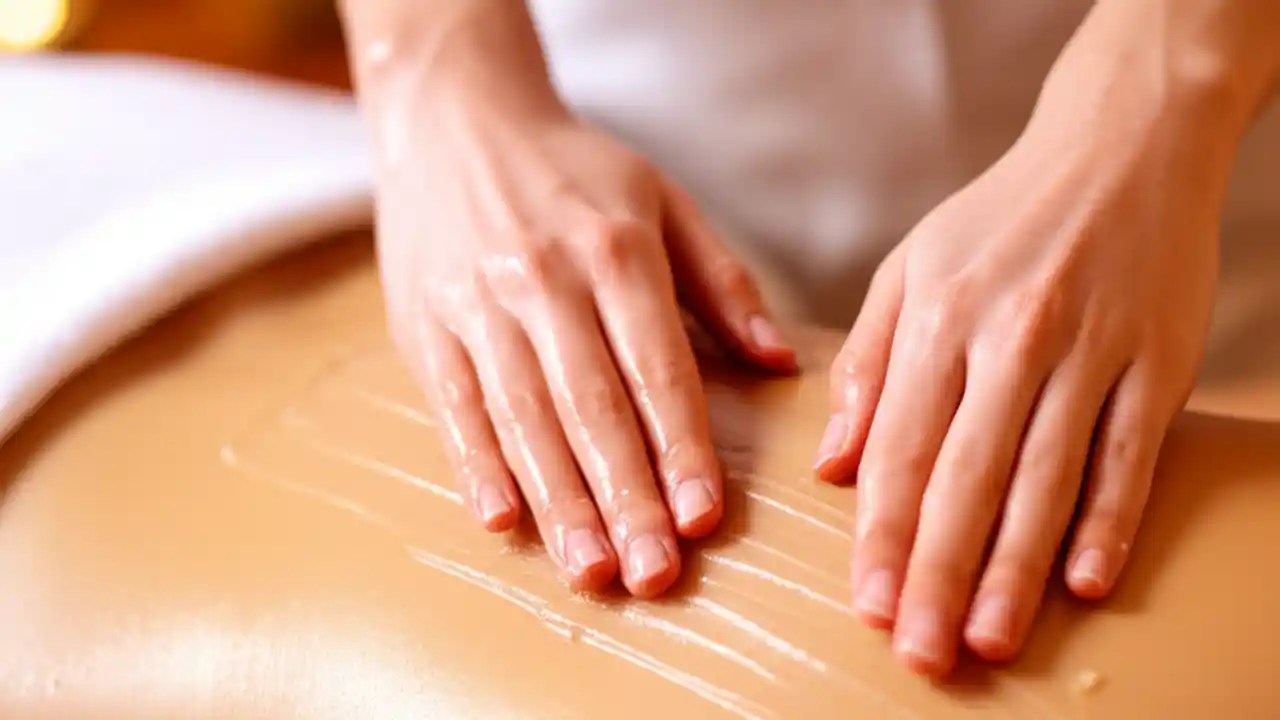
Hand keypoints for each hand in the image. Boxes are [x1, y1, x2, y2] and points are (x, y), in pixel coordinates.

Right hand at [374, 97, 794, 597]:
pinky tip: (503, 521)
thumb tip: (779, 365)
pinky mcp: (427, 328)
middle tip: (654, 575)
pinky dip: (477, 466)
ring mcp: (479, 307)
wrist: (454, 120)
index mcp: (615, 252)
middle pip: (592, 407)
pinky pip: (455, 408)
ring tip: (592, 572)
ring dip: (560, 502)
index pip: (657, 368)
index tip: (704, 518)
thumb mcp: (662, 200)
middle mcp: (545, 282)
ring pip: (525, 419)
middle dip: (626, 497)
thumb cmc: (574, 170)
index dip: (681, 446)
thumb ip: (724, 283)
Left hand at [814, 102, 1229, 672]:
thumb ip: (866, 366)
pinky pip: (1128, 455)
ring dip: (1015, 568)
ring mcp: (1090, 352)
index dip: (883, 532)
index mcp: (939, 317)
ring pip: (1045, 479)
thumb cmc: (1000, 219)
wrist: (1122, 145)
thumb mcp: (910, 269)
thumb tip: (831, 465)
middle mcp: (1011, 337)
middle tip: (921, 652)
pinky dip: (1109, 520)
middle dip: (940, 573)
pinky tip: (1084, 582)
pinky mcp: (1156, 363)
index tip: (867, 603)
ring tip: (990, 641)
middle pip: (967, 478)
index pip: (902, 447)